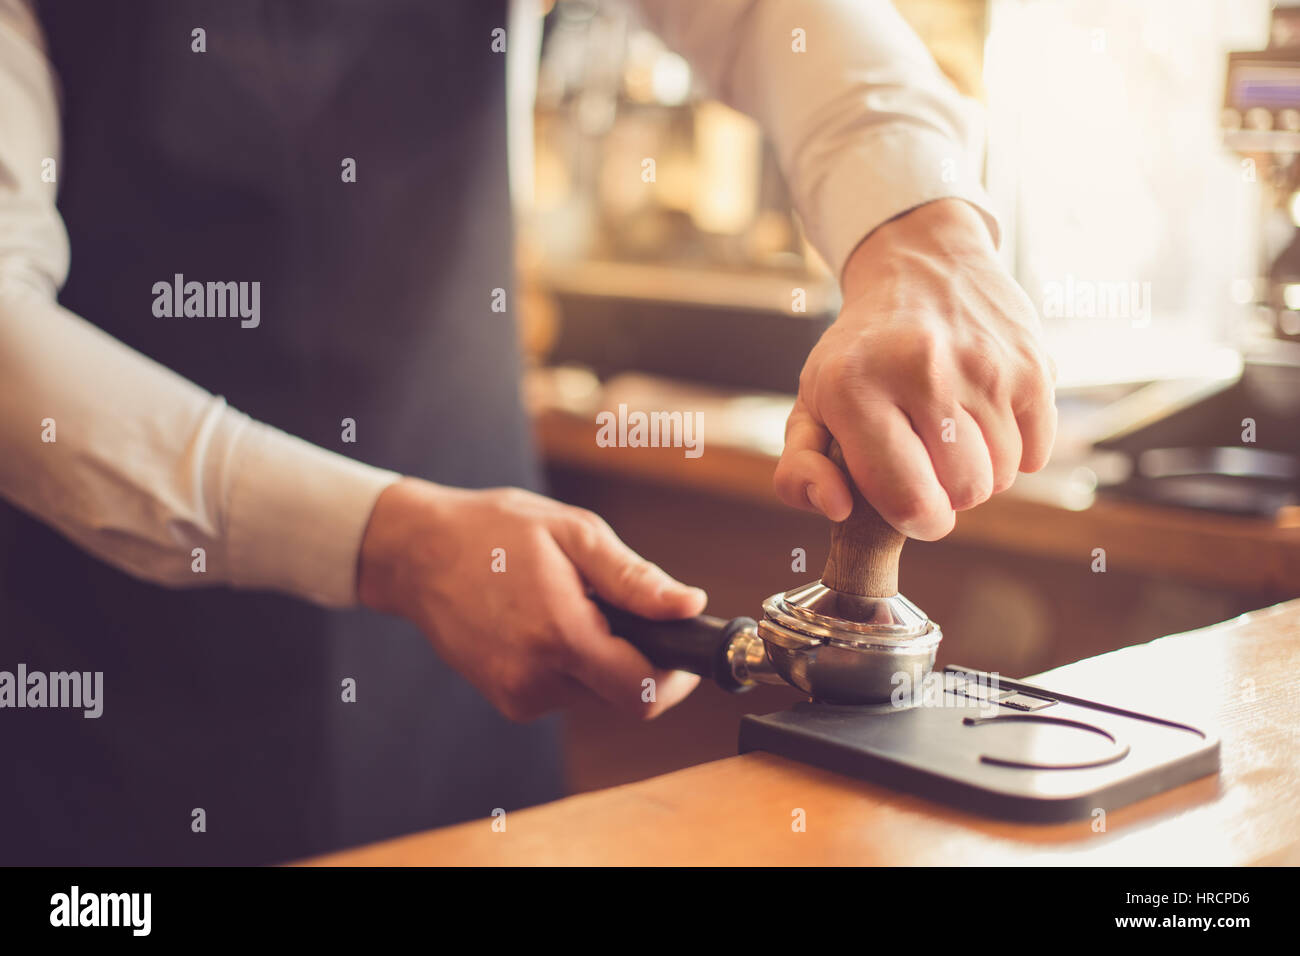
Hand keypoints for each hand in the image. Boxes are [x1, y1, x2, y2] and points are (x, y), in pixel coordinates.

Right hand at [356, 479, 707, 720]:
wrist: (418, 554)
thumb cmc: (494, 532)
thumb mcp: (574, 534)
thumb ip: (636, 579)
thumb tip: (689, 605)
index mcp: (560, 635)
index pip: (644, 691)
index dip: (676, 676)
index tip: (683, 649)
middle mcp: (537, 678)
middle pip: (623, 696)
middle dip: (637, 659)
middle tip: (615, 608)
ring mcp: (517, 694)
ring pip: (595, 694)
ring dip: (601, 658)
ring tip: (569, 605)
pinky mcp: (506, 699)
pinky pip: (564, 692)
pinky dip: (571, 663)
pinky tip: (545, 622)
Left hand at [776, 199, 1056, 539]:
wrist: (920, 265)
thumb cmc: (860, 353)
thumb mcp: (811, 403)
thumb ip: (800, 470)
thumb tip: (837, 509)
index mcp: (856, 389)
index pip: (907, 499)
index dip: (917, 521)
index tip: (914, 508)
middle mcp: (922, 371)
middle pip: (964, 492)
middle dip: (949, 494)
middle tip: (929, 457)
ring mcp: (984, 365)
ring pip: (1003, 476)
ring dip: (981, 470)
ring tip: (953, 431)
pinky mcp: (1031, 362)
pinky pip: (1037, 452)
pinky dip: (1016, 450)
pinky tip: (986, 416)